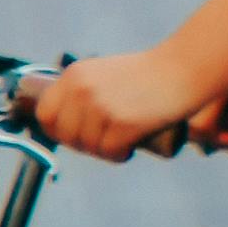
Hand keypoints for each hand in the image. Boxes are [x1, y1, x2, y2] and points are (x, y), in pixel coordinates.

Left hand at [23, 44, 205, 163]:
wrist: (182, 71)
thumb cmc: (147, 75)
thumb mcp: (104, 73)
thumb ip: (82, 92)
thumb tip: (63, 125)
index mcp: (75, 75)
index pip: (45, 113)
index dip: (57, 130)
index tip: (74, 135)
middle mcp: (82, 90)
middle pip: (66, 136)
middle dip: (83, 145)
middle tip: (104, 141)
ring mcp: (101, 108)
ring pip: (89, 147)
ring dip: (104, 150)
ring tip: (122, 140)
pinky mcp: (121, 125)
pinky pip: (109, 153)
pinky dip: (120, 155)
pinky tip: (130, 146)